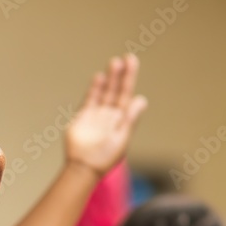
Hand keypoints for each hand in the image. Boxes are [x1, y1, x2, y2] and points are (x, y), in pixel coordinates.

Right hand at [64, 54, 147, 177]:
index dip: (130, 77)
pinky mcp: (83, 117)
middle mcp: (111, 115)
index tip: (132, 61)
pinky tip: (99, 77)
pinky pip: (90, 99)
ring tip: (114, 62)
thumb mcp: (122, 137)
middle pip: (117, 90)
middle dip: (121, 74)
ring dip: (109, 78)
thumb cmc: (105, 157)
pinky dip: (95, 88)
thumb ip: (130, 118)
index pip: (127, 94)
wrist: (83, 167)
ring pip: (104, 92)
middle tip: (125, 58)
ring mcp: (97, 115)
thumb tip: (141, 99)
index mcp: (122, 119)